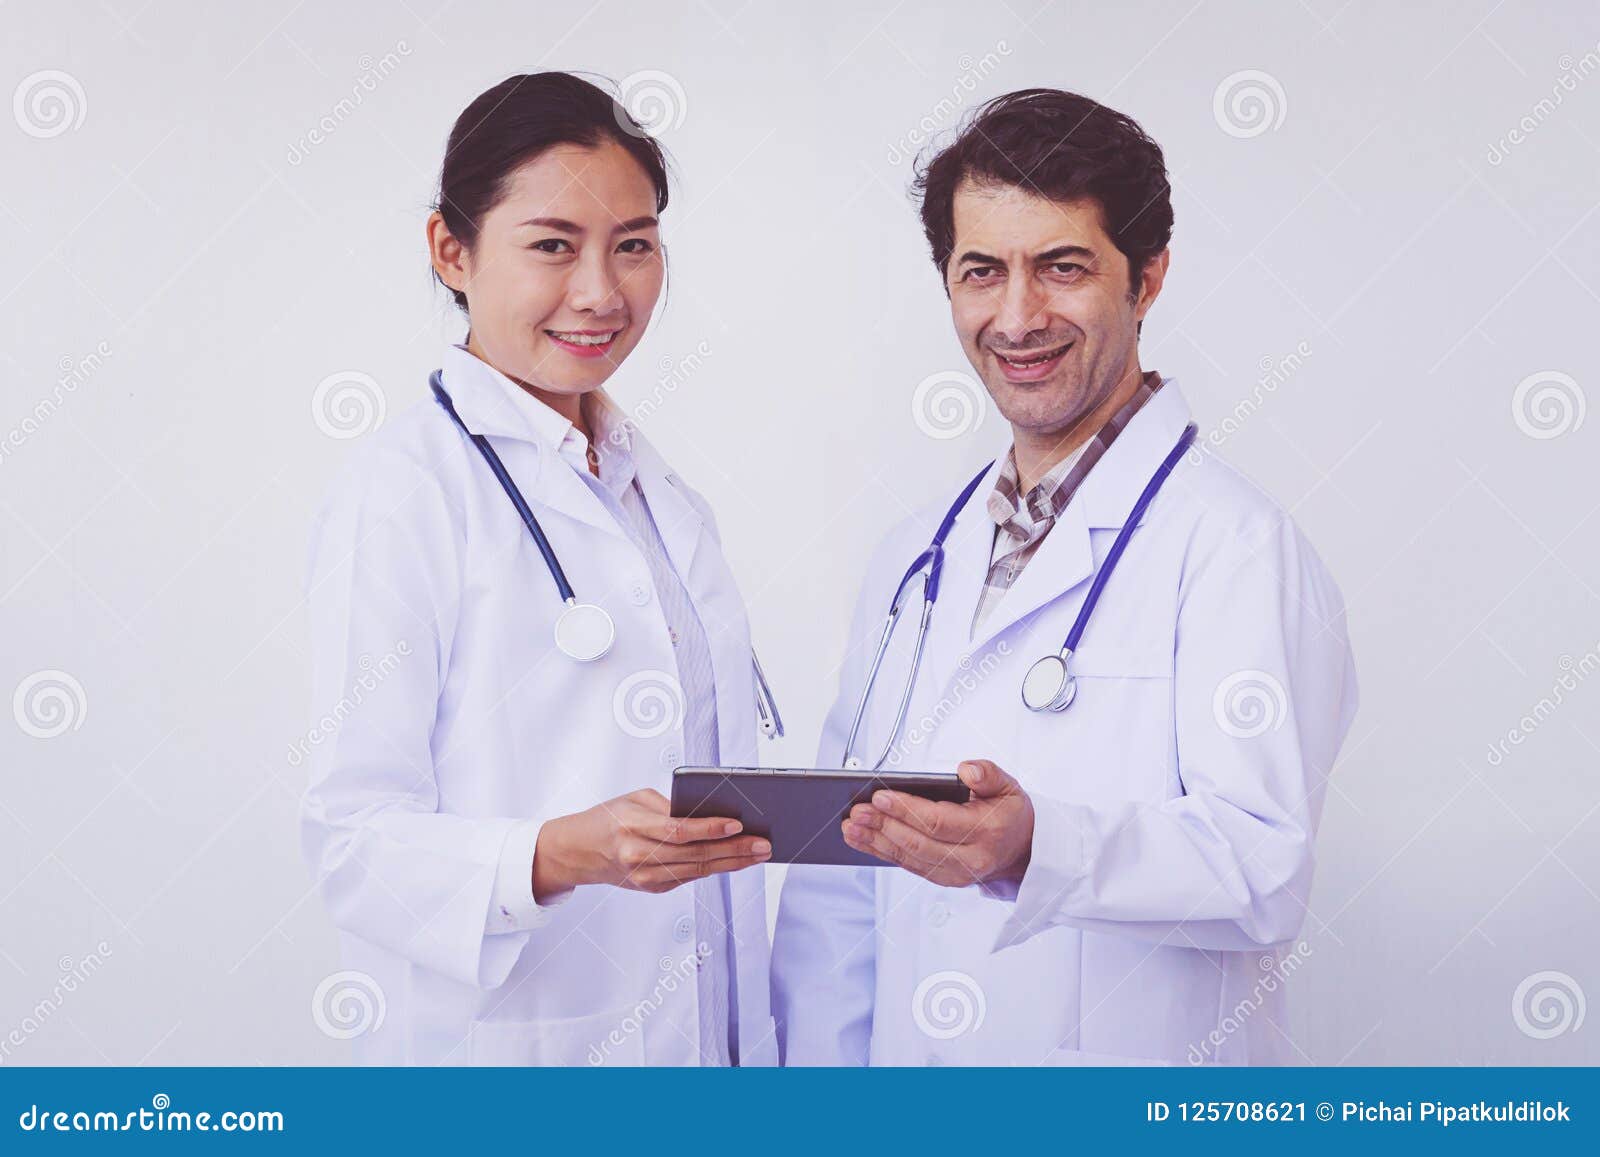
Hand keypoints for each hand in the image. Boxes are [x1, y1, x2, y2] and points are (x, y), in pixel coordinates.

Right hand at [532, 788, 769, 897]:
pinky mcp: (652, 888)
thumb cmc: (609, 818)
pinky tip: (736, 860)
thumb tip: (709, 814)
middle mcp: (638, 856)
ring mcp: (645, 877)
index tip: (737, 824)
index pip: (677, 830)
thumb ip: (669, 806)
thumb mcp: (633, 800)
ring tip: (758, 853)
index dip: (709, 829)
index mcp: (631, 827)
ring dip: (732, 863)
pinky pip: (689, 877)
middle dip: (733, 849)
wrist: (578, 852)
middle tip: (763, 843)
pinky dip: (715, 868)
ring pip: (697, 870)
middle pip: (694, 855)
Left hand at [842, 760, 1033, 887]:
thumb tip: (966, 770)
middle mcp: (970, 858)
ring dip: (875, 842)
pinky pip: (907, 865)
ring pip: (908, 858)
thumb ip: (989, 774)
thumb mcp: (1009, 786)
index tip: (880, 796)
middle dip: (883, 826)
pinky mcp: (942, 879)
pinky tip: (861, 840)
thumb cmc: (1009, 814)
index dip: (906, 810)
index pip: (938, 822)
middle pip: (917, 843)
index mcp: (987, 831)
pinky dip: (881, 852)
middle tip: (856, 811)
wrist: (1022, 852)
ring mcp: (955, 874)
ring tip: (850, 826)